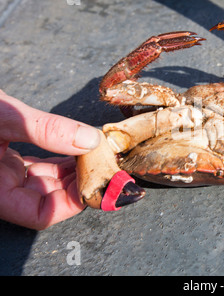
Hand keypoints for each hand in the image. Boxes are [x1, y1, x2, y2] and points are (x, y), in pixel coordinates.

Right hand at [0, 91, 99, 229]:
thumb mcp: (2, 115)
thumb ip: (47, 129)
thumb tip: (90, 139)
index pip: (42, 214)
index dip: (74, 202)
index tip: (98, 179)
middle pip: (50, 199)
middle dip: (80, 183)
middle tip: (105, 163)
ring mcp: (1, 175)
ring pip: (46, 183)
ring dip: (73, 169)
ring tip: (96, 152)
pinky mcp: (4, 160)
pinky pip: (38, 167)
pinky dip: (60, 159)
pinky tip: (77, 146)